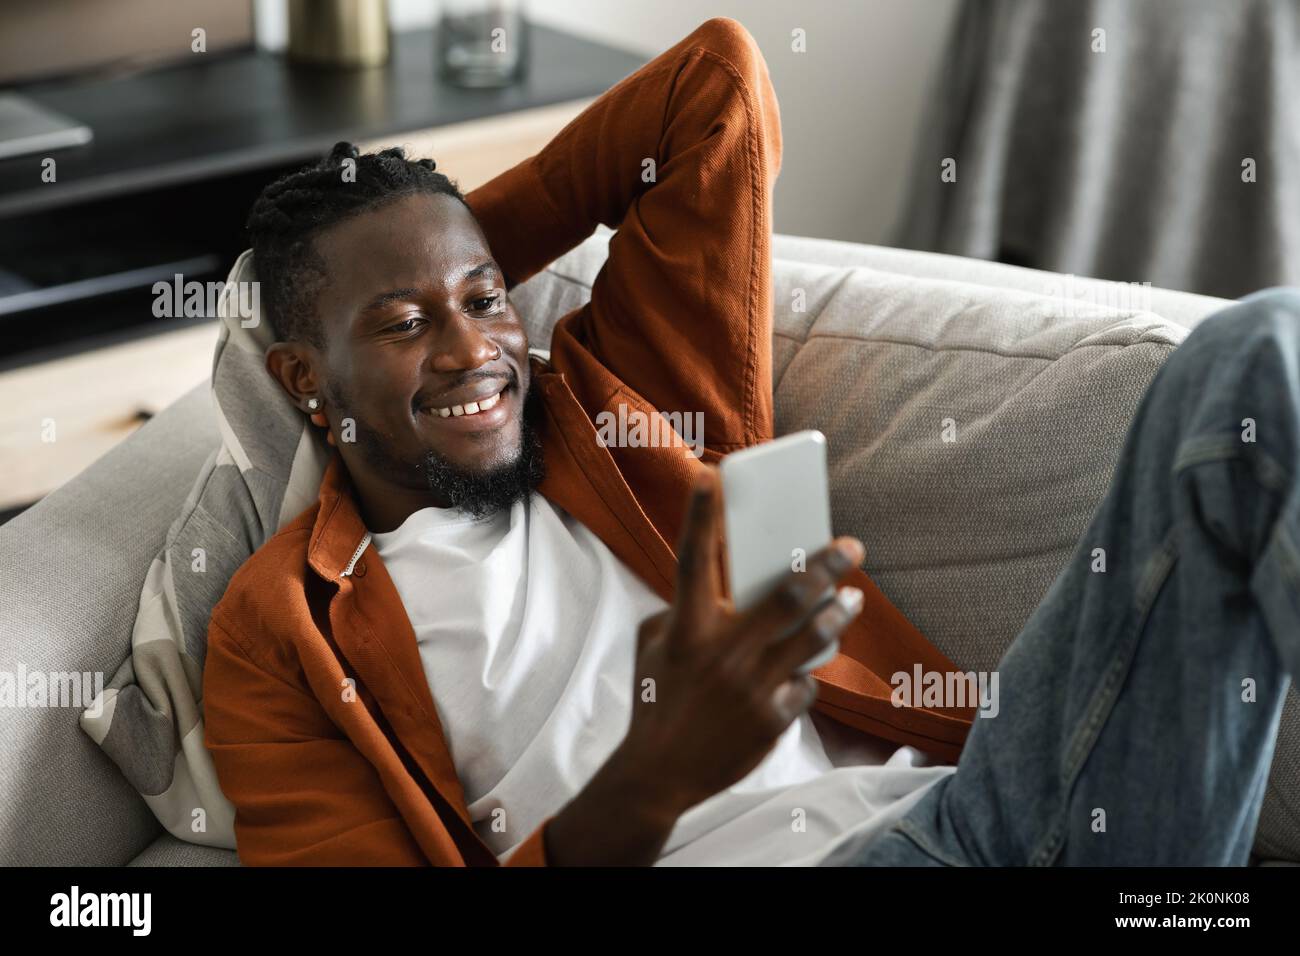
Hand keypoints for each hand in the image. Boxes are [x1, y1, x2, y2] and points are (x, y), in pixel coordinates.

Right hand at [619, 465, 865, 817]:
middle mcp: (722, 653)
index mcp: (686, 628)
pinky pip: (805, 683)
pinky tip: (806, 668)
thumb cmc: (656, 701)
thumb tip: (726, 584)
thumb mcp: (654, 646)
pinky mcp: (771, 719)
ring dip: (839, 613)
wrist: (659, 774)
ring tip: (851, 599)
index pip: (692, 560)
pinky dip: (806, 674)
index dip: (700, 516)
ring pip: (813, 637)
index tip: (713, 476)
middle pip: (787, 596)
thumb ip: (682, 609)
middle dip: (826, 565)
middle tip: (850, 546)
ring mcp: (750, 687)